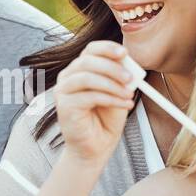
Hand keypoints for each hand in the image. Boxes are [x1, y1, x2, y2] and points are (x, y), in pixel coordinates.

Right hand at [55, 40, 135, 166]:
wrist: (96, 147)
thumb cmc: (105, 119)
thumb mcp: (118, 92)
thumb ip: (120, 76)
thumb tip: (128, 61)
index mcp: (80, 69)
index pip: (91, 50)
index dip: (107, 48)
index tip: (125, 53)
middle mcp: (68, 77)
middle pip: (87, 61)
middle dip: (112, 68)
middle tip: (131, 78)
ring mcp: (63, 91)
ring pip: (87, 77)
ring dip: (113, 85)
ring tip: (129, 95)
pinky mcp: (64, 106)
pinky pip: (89, 96)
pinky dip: (111, 99)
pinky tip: (124, 105)